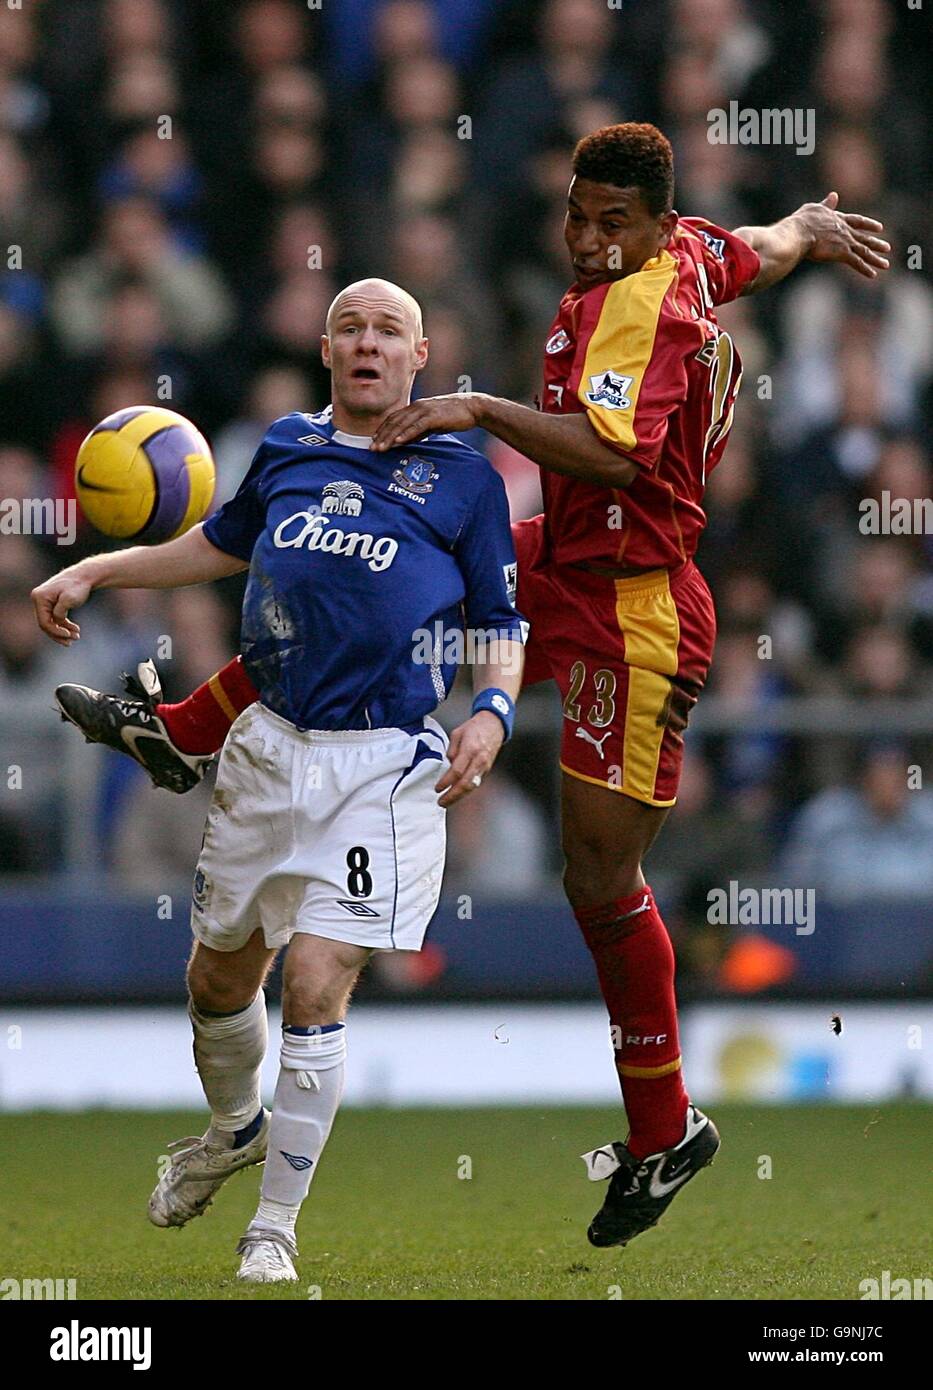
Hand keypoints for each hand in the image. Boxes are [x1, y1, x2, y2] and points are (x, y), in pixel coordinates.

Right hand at [31, 566, 93, 644]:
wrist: (84, 576)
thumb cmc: (77, 586)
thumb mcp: (69, 600)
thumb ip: (60, 612)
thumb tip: (56, 622)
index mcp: (39, 597)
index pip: (43, 622)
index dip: (55, 631)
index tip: (69, 635)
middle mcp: (38, 599)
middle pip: (46, 624)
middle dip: (59, 634)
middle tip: (73, 641)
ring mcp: (44, 601)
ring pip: (51, 622)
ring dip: (63, 631)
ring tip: (76, 637)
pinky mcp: (51, 603)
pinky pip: (55, 618)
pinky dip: (64, 625)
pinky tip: (75, 630)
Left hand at [371, 393, 485, 451]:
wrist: (471, 407)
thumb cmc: (452, 416)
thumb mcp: (431, 424)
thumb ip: (417, 431)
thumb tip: (403, 441)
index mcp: (415, 408)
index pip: (394, 419)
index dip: (383, 430)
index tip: (374, 442)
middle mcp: (417, 407)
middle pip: (394, 422)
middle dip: (382, 436)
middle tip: (372, 449)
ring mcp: (424, 410)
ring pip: (402, 424)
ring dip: (390, 437)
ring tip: (381, 448)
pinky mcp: (433, 416)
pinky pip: (417, 426)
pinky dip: (406, 434)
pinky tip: (398, 442)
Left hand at [434, 711, 503, 806]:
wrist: (494, 724)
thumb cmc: (475, 727)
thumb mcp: (457, 733)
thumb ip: (451, 750)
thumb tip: (448, 764)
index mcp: (470, 750)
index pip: (456, 771)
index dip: (446, 782)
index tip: (437, 788)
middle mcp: (479, 760)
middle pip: (465, 783)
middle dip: (452, 795)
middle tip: (441, 802)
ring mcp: (485, 766)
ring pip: (472, 786)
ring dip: (459, 796)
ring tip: (448, 801)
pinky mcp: (487, 769)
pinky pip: (476, 783)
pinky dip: (466, 791)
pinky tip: (459, 794)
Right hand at [800, 192, 889, 278]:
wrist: (800, 232)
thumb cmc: (803, 221)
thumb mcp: (815, 209)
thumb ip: (826, 205)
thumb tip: (834, 195)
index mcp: (839, 219)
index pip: (858, 221)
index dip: (869, 224)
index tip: (879, 228)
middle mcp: (845, 231)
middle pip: (864, 238)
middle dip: (876, 243)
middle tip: (887, 248)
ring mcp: (845, 242)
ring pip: (864, 251)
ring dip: (875, 259)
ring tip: (886, 265)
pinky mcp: (842, 253)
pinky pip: (857, 263)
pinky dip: (865, 269)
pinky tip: (873, 275)